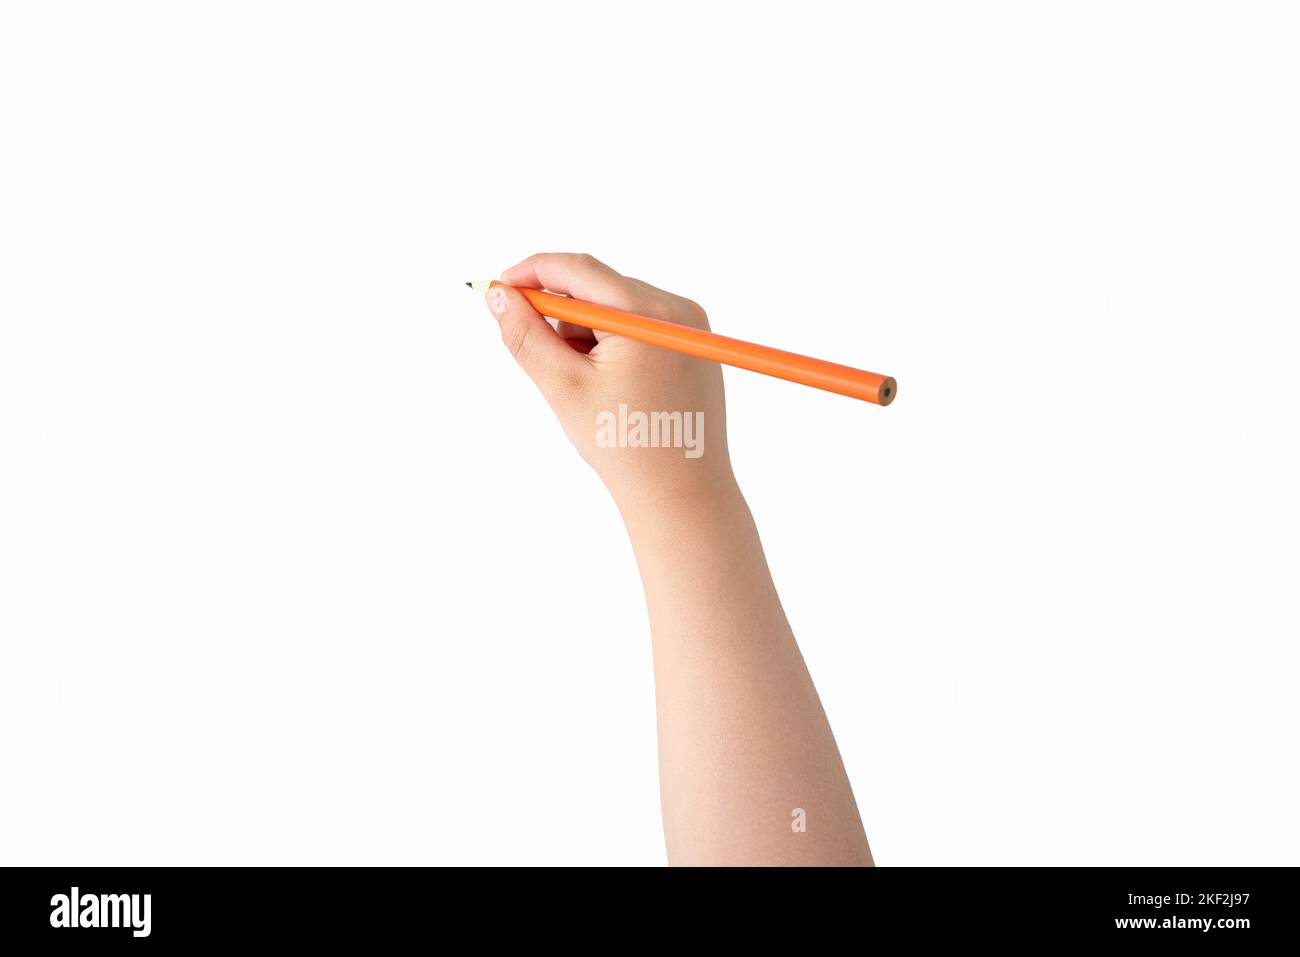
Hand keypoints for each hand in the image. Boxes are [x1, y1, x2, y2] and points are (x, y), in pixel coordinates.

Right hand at [484, 253, 734, 506]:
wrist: (683, 497)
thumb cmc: (628, 447)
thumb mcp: (565, 388)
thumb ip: (527, 336)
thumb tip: (499, 297)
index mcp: (648, 314)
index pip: (579, 270)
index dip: (532, 273)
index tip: (499, 289)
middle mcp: (677, 310)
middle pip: (598, 288)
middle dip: (563, 320)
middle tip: (552, 366)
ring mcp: (691, 329)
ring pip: (615, 311)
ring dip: (587, 339)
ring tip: (593, 392)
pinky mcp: (693, 348)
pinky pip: (638, 329)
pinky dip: (612, 350)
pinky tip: (615, 394)